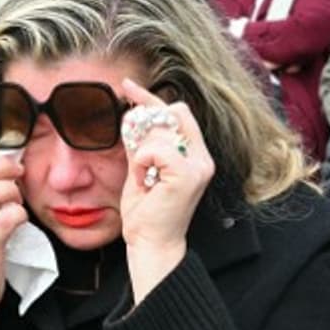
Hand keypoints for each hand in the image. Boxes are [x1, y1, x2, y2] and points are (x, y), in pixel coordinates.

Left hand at [117, 79, 214, 299]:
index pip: (177, 112)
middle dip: (146, 122)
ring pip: (160, 131)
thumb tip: (132, 116)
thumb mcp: (141, 169)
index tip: (128, 86)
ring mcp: (198, 165)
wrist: (151, 242)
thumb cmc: (147, 212)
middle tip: (135, 149)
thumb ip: (141, 143)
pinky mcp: (188, 174)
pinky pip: (154, 149)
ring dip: (141, 152)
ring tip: (144, 177)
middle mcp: (201, 157)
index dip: (151, 98)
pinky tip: (145, 180)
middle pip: (173, 113)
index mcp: (194, 155)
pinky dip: (142, 161)